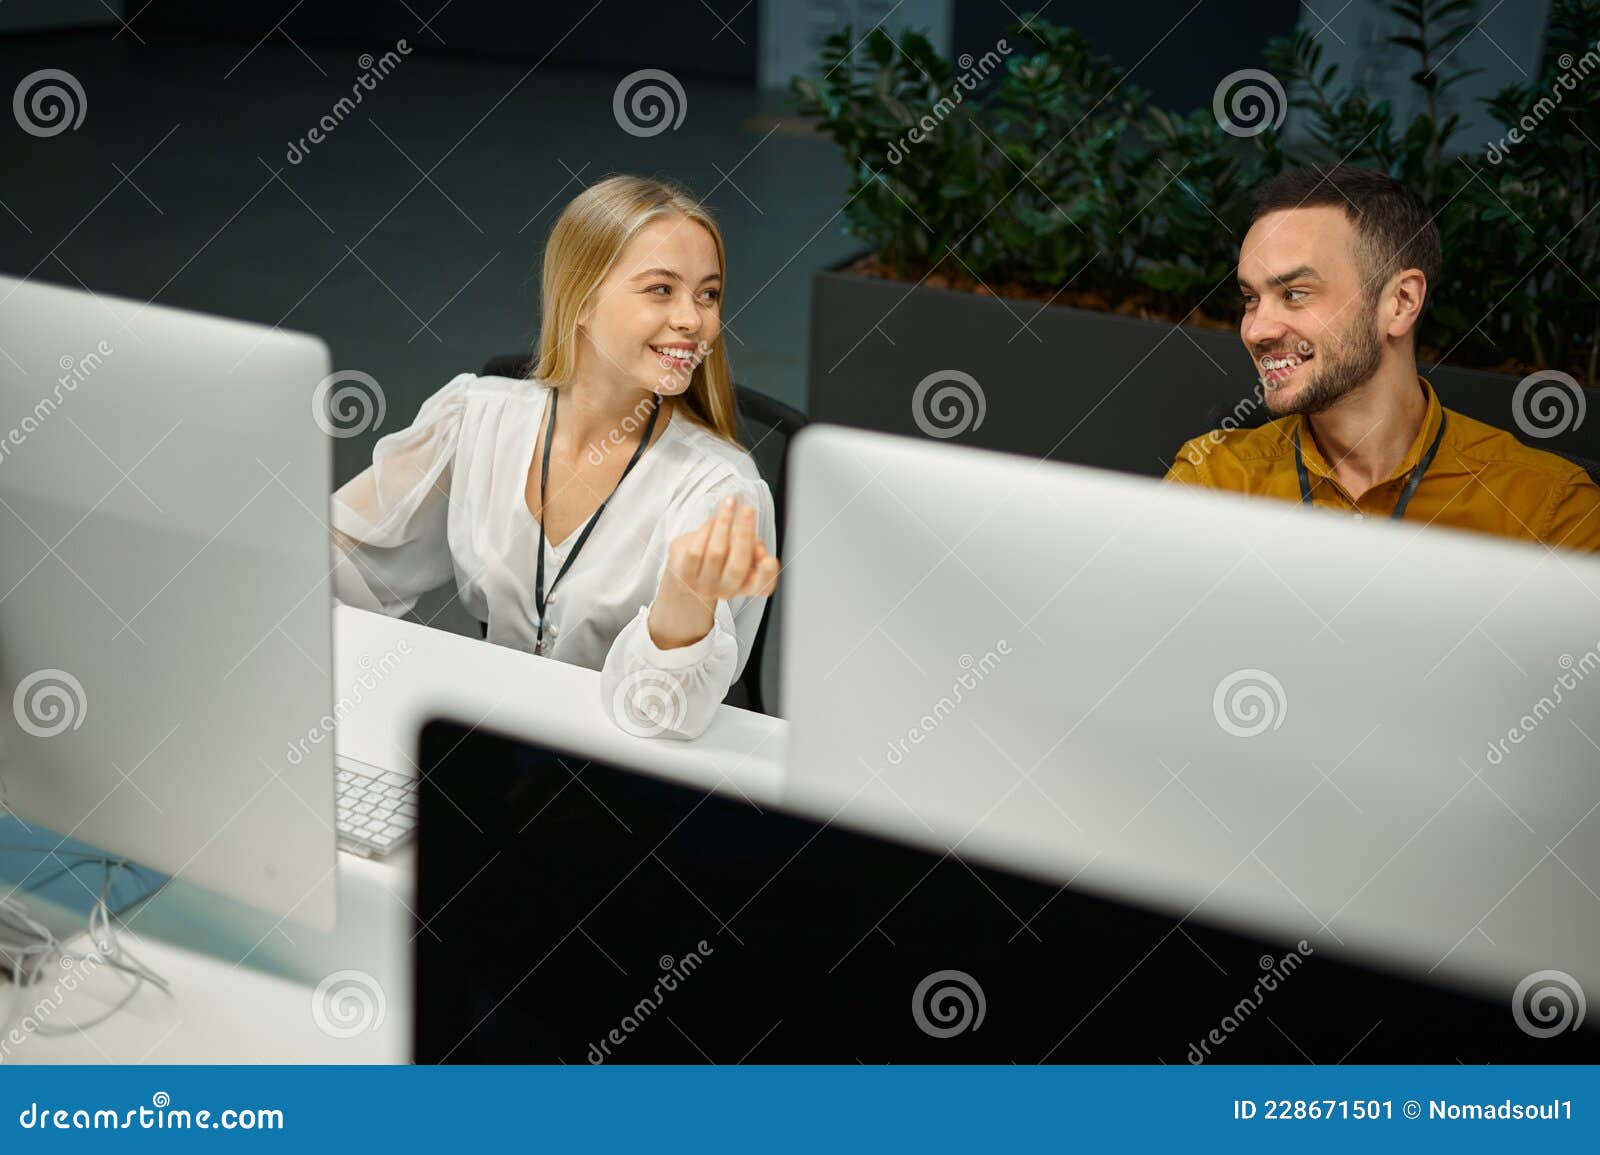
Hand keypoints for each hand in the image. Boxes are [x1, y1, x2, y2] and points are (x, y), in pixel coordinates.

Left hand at [648, 497, 780, 649]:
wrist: (686, 573)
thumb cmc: (721, 556)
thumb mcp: (743, 548)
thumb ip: (754, 546)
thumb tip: (757, 546)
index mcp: (747, 584)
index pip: (763, 585)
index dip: (767, 575)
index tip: (769, 560)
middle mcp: (727, 590)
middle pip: (738, 566)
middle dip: (745, 534)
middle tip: (748, 510)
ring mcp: (705, 586)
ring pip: (716, 554)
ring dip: (724, 523)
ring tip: (728, 504)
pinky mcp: (684, 577)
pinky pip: (695, 552)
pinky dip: (705, 531)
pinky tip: (711, 521)